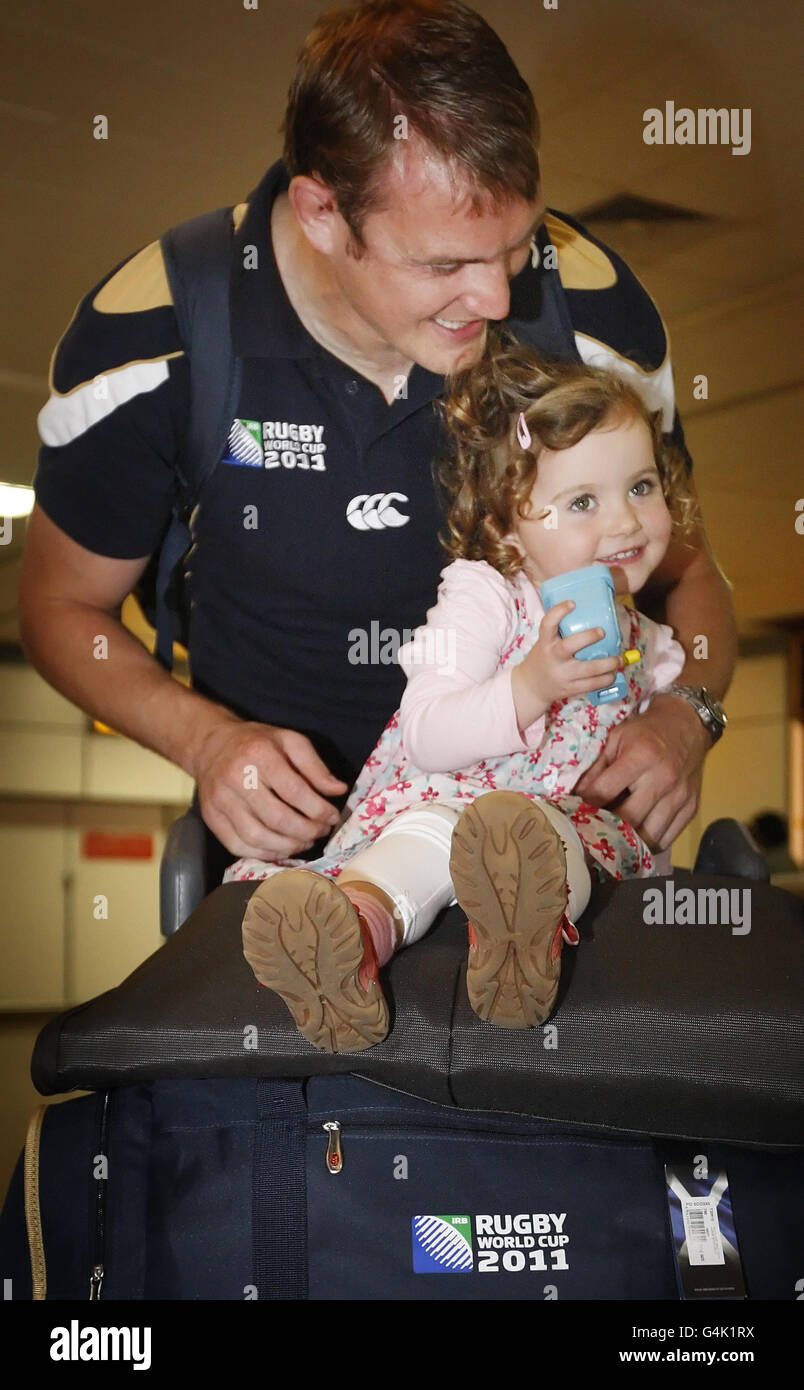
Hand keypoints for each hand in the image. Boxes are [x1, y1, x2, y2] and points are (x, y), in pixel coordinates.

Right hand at [191, 717, 348, 858]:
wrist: (211, 745)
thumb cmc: (257, 742)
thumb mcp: (290, 741)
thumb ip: (315, 766)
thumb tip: (338, 790)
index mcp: (259, 755)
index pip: (295, 791)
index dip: (319, 810)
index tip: (332, 816)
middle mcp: (236, 778)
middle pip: (277, 818)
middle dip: (306, 831)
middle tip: (321, 832)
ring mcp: (220, 801)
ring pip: (257, 837)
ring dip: (287, 846)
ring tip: (305, 842)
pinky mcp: (211, 818)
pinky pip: (238, 846)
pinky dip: (263, 853)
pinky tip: (281, 847)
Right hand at [513, 600, 621, 727]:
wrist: (531, 687)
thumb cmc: (544, 658)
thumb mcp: (545, 643)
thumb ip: (561, 632)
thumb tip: (591, 614)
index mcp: (545, 643)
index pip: (547, 624)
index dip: (558, 612)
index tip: (572, 603)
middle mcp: (553, 657)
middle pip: (569, 646)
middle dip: (588, 637)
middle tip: (602, 631)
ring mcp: (562, 675)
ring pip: (589, 669)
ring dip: (608, 664)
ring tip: (619, 659)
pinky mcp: (570, 688)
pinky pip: (592, 684)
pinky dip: (606, 679)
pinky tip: (613, 674)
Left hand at [574, 694, 709, 849]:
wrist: (687, 724)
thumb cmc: (646, 731)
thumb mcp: (616, 738)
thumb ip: (596, 768)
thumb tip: (576, 796)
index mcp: (640, 757)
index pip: (605, 792)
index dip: (586, 805)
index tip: (574, 813)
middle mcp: (662, 779)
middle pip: (629, 819)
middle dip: (607, 829)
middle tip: (591, 833)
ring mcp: (680, 796)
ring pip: (649, 836)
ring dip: (629, 842)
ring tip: (613, 840)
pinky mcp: (691, 808)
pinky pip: (667, 838)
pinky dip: (649, 843)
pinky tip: (635, 839)